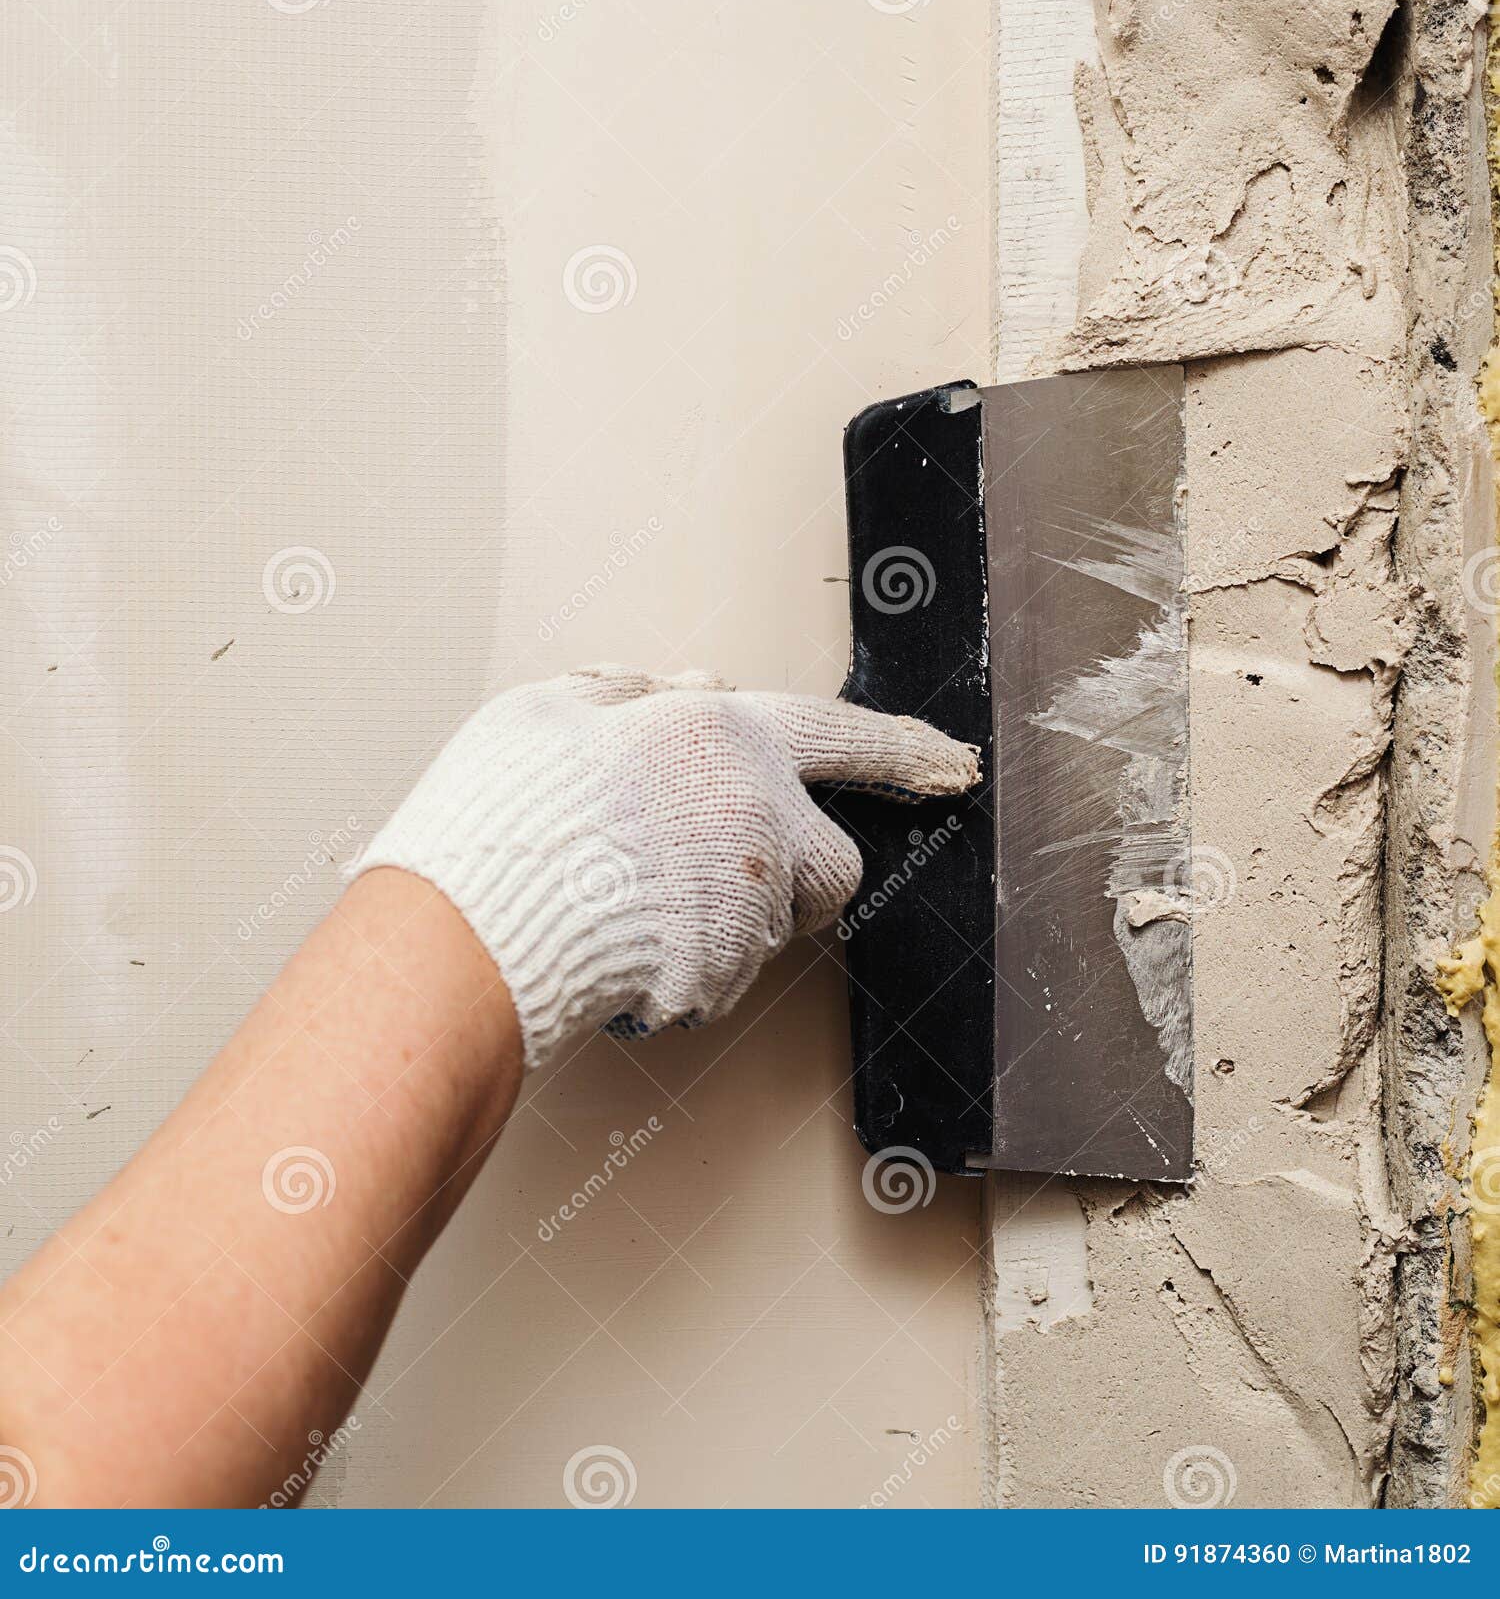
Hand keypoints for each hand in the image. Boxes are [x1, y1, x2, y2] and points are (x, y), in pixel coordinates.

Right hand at [350, 666, 978, 1068]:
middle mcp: (755, 815)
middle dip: (798, 870)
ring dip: (727, 918)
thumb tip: (681, 685)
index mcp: (722, 734)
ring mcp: (746, 903)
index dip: (901, 747)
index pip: (838, 732)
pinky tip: (619, 941)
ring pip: (770, 923)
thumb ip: (632, 693)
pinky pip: (720, 972)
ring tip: (633, 903)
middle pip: (831, 859)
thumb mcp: (550, 711)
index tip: (952, 760)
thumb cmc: (503, 814)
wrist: (470, 925)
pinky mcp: (720, 974)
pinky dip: (684, 965)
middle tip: (721, 868)